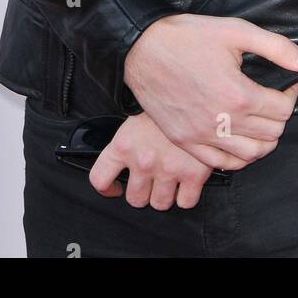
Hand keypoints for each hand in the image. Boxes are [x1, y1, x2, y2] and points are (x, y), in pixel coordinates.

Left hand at [88, 111, 213, 209]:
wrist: (197, 94)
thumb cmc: (167, 100)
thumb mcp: (138, 114)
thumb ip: (128, 139)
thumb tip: (124, 154)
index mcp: (124, 144)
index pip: (100, 178)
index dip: (107, 188)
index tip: (115, 188)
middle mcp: (143, 161)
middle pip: (135, 199)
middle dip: (144, 192)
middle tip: (152, 179)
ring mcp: (168, 170)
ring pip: (160, 204)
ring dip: (165, 195)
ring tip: (171, 179)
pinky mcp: (193, 175)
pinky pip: (186, 202)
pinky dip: (187, 196)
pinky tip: (188, 182)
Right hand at [123, 12, 297, 168]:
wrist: (142, 47)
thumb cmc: (186, 36)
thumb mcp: (235, 31)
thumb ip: (275, 48)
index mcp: (238, 95)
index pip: (283, 110)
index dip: (291, 95)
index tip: (286, 84)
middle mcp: (222, 122)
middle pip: (271, 135)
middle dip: (279, 117)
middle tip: (273, 99)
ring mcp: (201, 136)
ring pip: (250, 155)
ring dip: (263, 141)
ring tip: (261, 121)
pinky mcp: (185, 141)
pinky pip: (221, 164)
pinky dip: (238, 157)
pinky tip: (238, 139)